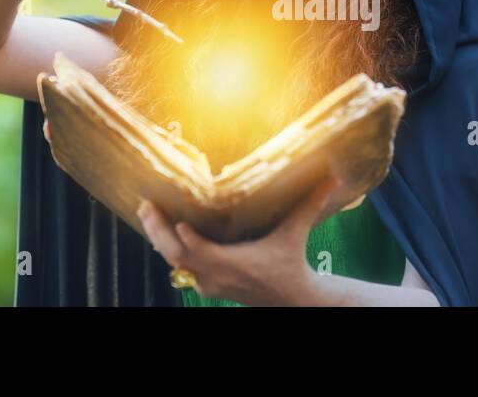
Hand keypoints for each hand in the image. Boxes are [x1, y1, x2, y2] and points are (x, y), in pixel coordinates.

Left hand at [137, 177, 341, 305]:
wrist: (291, 300)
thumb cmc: (291, 263)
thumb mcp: (296, 233)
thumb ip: (310, 203)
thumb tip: (332, 176)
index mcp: (235, 262)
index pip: (204, 253)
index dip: (188, 239)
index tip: (176, 221)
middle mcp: (217, 275)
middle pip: (178, 257)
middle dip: (158, 233)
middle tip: (146, 207)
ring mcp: (209, 283)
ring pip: (175, 264)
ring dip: (160, 241)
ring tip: (147, 214)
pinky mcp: (207, 287)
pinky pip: (181, 270)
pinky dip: (170, 252)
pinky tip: (162, 232)